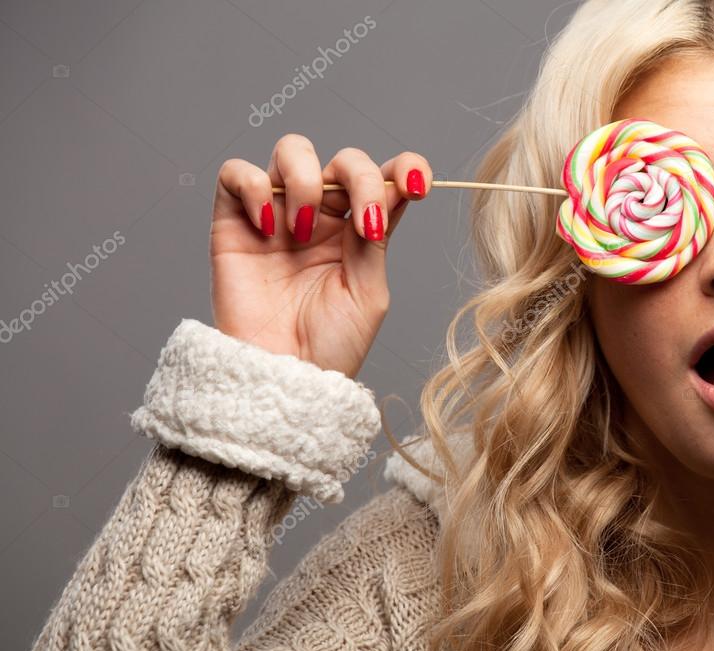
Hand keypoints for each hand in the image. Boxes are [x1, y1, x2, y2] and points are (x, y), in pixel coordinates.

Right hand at [209, 133, 430, 377]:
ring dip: (307, 180)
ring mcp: (277, 214)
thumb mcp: (368, 292)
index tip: (419, 184)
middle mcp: (322, 215)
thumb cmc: (330, 346)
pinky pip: (236, 173)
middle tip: (363, 225)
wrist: (284, 378)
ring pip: (292, 149)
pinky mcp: (233, 223)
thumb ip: (374, 238)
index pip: (385, 176)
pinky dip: (255, 187)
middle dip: (361, 178)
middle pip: (344, 159)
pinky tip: (268, 228)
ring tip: (304, 230)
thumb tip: (388, 189)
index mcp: (360, 229)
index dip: (404, 166)